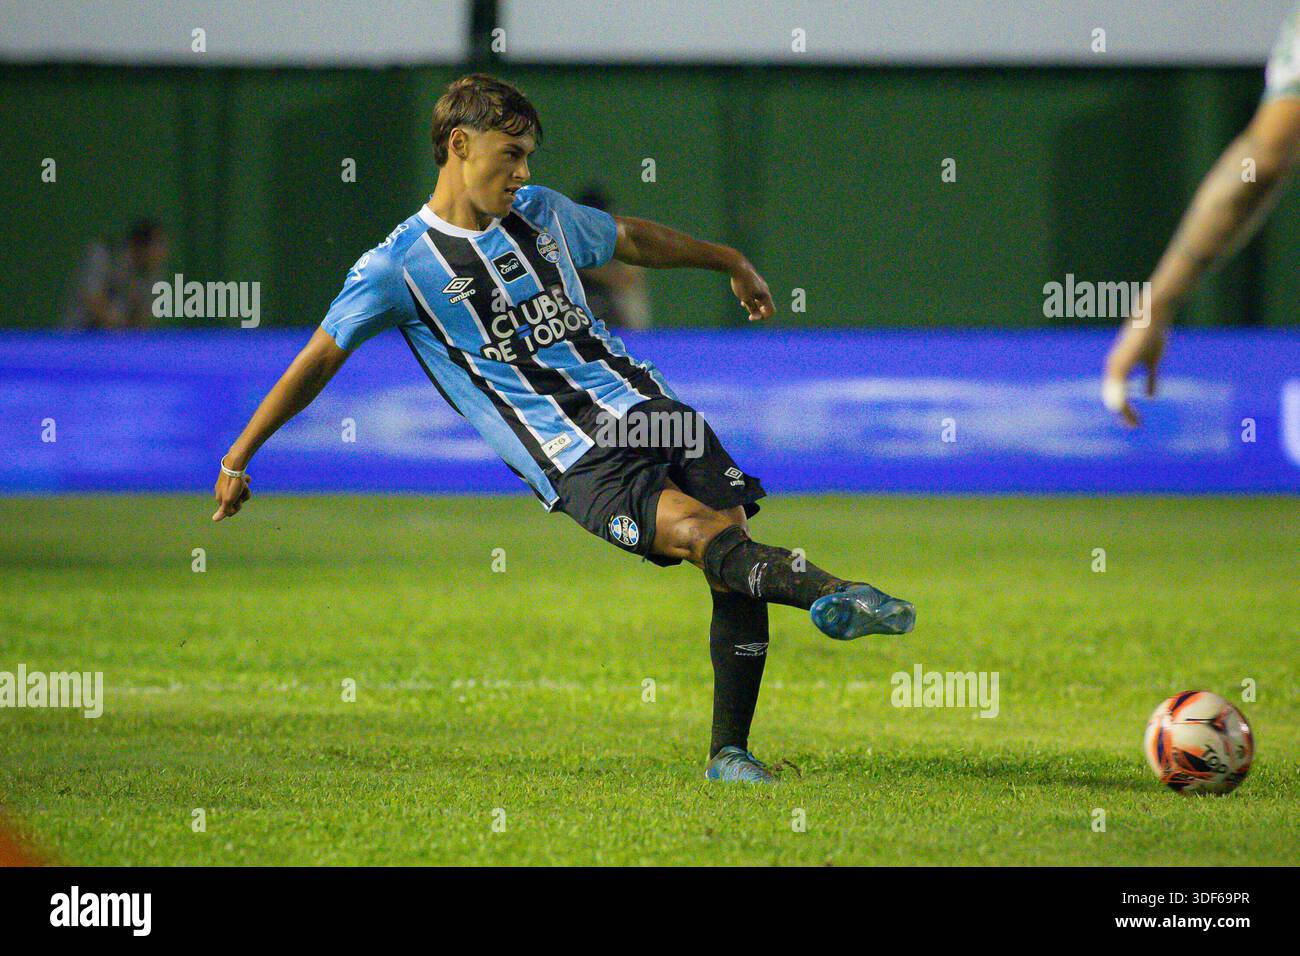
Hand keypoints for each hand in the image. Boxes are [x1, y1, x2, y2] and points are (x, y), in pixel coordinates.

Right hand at [212, 470, 251, 520]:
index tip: (238, 501)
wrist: (234, 465)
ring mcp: (228, 484)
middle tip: (241, 490)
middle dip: (242, 496)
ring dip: (245, 488)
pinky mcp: (234, 477)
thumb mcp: (229, 499)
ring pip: (241, 492)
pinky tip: (246, 477)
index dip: (237, 507)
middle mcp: (222, 491)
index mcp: (220, 498)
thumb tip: (214, 519)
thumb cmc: (232, 484)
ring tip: (244, 483)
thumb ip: (224, 510)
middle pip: (237, 501)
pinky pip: (243, 482)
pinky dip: (245, 480)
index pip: (230, 511)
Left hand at [729, 260, 774, 321]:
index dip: (763, 317)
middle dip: (757, 310)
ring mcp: (760, 285)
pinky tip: (742, 297)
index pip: (771, 311)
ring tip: (743, 303)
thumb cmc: (742, 283)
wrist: (737, 266)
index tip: (750, 317)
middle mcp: (765, 290)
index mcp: (765, 295)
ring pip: (760, 299)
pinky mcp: (755, 281)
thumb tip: (758, 317)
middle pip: (765, 305)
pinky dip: (750, 297)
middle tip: (746, 307)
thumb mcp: (746, 298)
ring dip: (753, 304)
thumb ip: (752, 308)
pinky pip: (756, 293)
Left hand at [1102, 302, 1169, 426]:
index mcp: (1119, 368)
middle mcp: (1113, 367)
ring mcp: (1115, 364)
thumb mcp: (1153, 361)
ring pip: (1115, 395)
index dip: (1125, 409)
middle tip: (1134, 426)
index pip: (1118, 394)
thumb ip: (1151, 379)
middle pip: (1113, 398)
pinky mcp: (1121, 362)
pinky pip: (1118, 385)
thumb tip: (1151, 396)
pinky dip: (1121, 399)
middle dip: (1124, 414)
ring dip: (1124, 411)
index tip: (1135, 422)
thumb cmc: (1153, 335)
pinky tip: (1122, 409)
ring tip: (1134, 424)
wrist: (1153, 316)